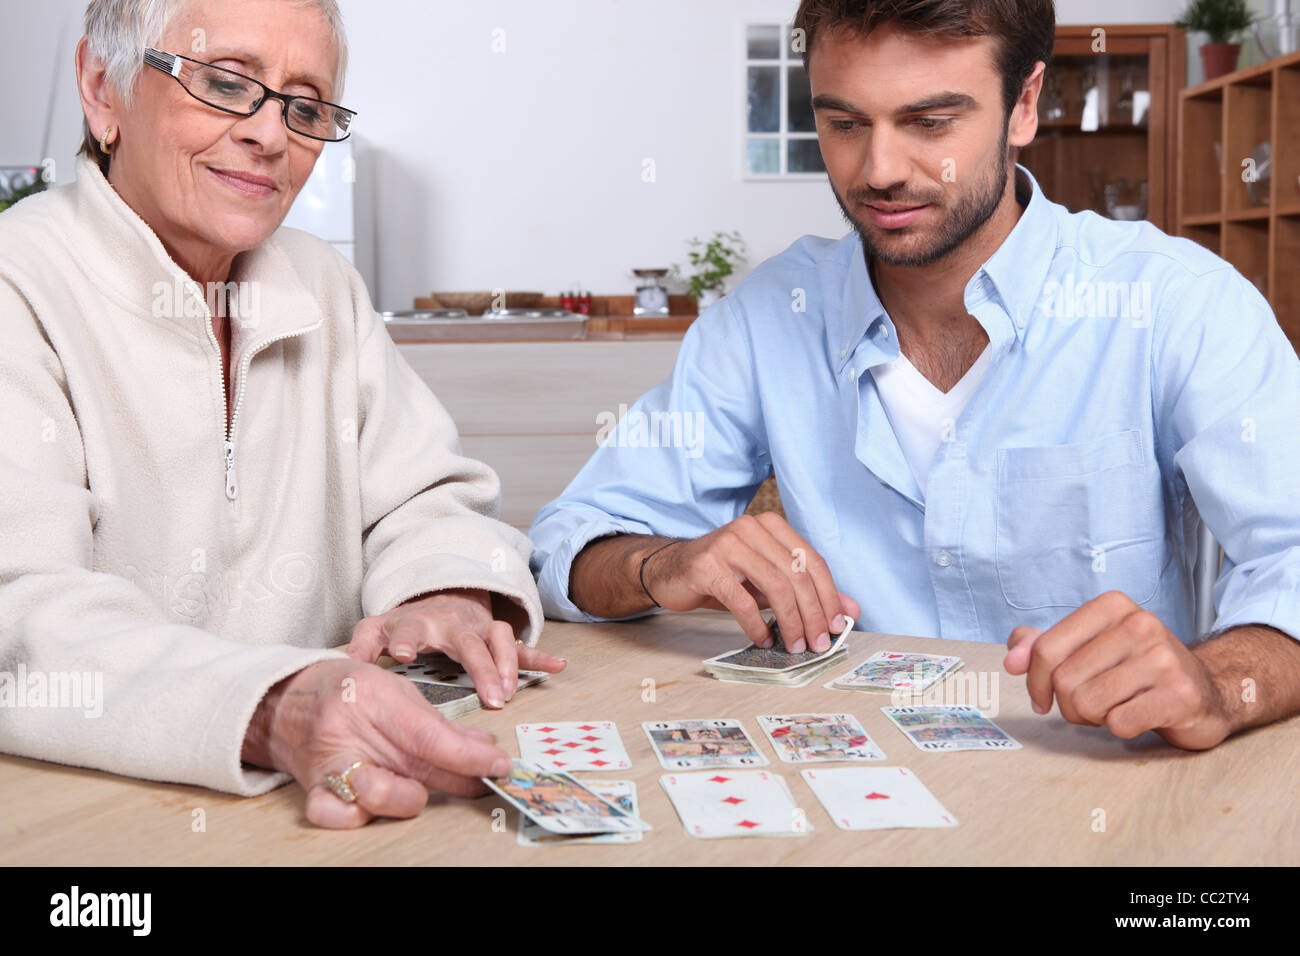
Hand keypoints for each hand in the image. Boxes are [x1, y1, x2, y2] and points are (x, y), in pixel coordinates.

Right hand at [242, 658, 513, 828]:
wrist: (282, 699)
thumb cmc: (346, 690)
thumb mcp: (395, 689)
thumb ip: (437, 722)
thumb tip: (484, 750)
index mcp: (372, 697)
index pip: (429, 737)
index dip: (469, 757)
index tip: (499, 765)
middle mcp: (347, 731)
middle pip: (414, 768)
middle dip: (459, 780)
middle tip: (482, 781)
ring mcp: (327, 763)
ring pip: (380, 797)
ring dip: (412, 798)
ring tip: (419, 787)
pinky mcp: (312, 789)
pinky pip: (342, 816)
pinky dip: (365, 815)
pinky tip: (377, 803)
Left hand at [347, 588, 564, 708]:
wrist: (440, 600)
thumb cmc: (407, 624)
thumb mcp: (378, 628)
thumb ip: (362, 645)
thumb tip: (348, 665)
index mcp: (419, 622)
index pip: (411, 627)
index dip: (407, 637)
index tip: (405, 652)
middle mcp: (454, 624)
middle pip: (468, 642)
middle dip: (479, 667)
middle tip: (489, 696)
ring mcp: (480, 629)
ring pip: (501, 641)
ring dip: (508, 665)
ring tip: (510, 692)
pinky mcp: (498, 637)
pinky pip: (523, 647)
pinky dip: (541, 656)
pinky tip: (558, 665)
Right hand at [642, 513, 859, 651]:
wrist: (671, 571)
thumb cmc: (724, 576)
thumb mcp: (769, 582)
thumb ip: (809, 593)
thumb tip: (851, 612)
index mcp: (772, 525)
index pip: (812, 561)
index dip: (829, 596)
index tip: (836, 627)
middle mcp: (752, 528)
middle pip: (797, 574)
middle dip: (812, 615)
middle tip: (818, 644)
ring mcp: (728, 543)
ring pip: (775, 586)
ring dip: (790, 622)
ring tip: (794, 645)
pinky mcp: (707, 565)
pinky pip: (742, 600)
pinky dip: (757, 626)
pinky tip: (763, 640)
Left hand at [1003, 590, 1231, 749]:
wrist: (1206, 690)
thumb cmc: (1137, 669)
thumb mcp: (1089, 647)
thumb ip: (1044, 647)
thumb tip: (1013, 659)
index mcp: (1111, 606)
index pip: (1046, 649)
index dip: (1035, 682)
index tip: (1042, 698)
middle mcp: (1140, 624)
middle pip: (1064, 680)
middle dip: (1068, 704)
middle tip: (1092, 704)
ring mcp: (1163, 658)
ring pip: (1087, 703)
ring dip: (1093, 717)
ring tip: (1115, 707)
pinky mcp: (1180, 695)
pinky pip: (1119, 723)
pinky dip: (1120, 728)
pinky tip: (1139, 716)